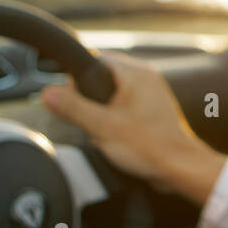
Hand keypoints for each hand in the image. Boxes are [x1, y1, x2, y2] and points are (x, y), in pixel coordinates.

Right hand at [41, 51, 225, 204]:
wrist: (179, 168)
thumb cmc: (150, 146)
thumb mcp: (102, 127)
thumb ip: (72, 108)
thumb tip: (48, 93)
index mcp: (135, 73)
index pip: (95, 59)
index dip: (77, 78)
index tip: (71, 97)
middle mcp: (145, 78)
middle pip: (101, 79)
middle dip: (90, 102)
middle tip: (93, 121)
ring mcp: (150, 94)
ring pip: (111, 97)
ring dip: (102, 115)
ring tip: (108, 133)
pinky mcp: (151, 111)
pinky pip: (122, 109)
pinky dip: (114, 122)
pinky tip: (117, 139)